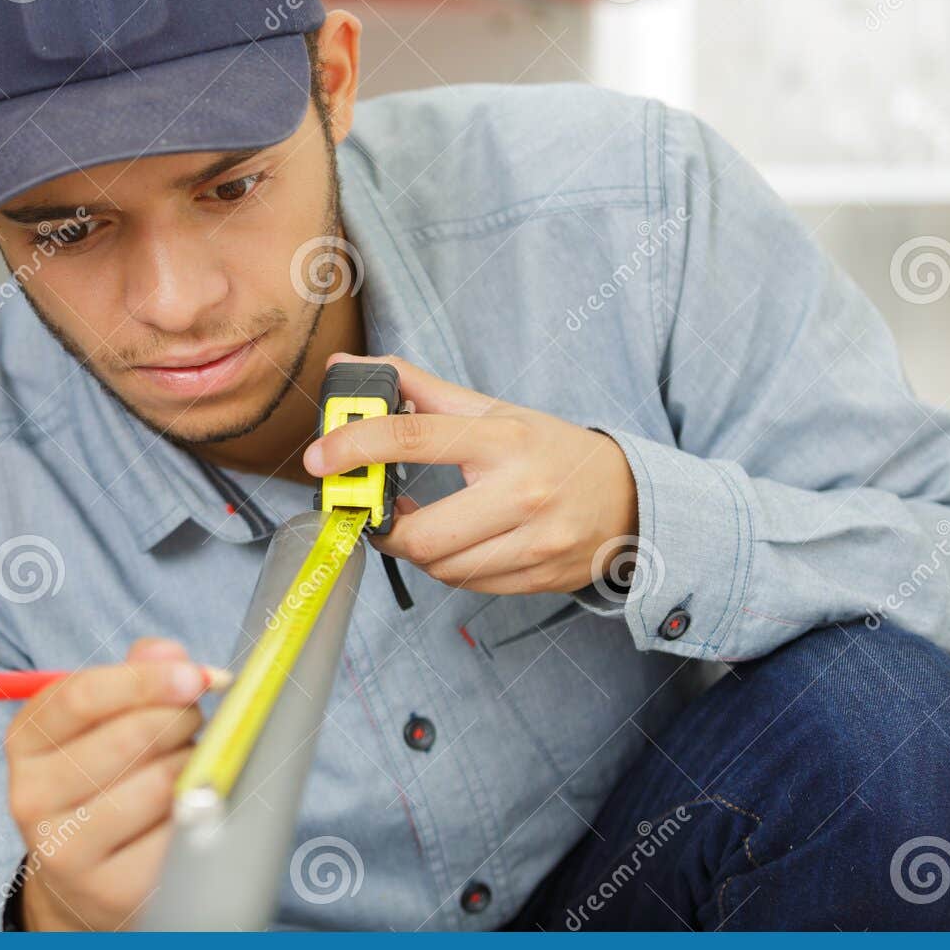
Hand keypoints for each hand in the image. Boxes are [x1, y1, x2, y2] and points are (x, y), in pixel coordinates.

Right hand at [5, 637, 206, 930]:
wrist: (85, 880)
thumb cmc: (104, 780)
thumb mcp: (104, 720)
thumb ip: (135, 675)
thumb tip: (170, 654)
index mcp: (26, 741)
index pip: (83, 696)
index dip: (146, 680)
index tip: (196, 676)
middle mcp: (32, 796)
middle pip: (127, 738)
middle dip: (178, 720)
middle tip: (192, 722)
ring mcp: (66, 849)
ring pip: (158, 784)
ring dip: (192, 765)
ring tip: (187, 765)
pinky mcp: (110, 890)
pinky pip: (176, 834)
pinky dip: (195, 811)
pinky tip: (187, 808)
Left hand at [302, 353, 638, 595]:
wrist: (629, 497)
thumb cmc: (549, 449)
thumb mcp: (491, 410)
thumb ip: (419, 388)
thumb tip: (351, 364)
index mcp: (503, 440)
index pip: (413, 437)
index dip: (356, 447)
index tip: (320, 458)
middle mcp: (522, 493)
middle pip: (422, 532)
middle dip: (385, 526)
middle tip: (376, 509)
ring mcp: (535, 541)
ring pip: (441, 566)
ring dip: (415, 548)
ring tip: (420, 521)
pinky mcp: (540, 577)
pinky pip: (468, 584)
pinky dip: (448, 566)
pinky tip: (455, 542)